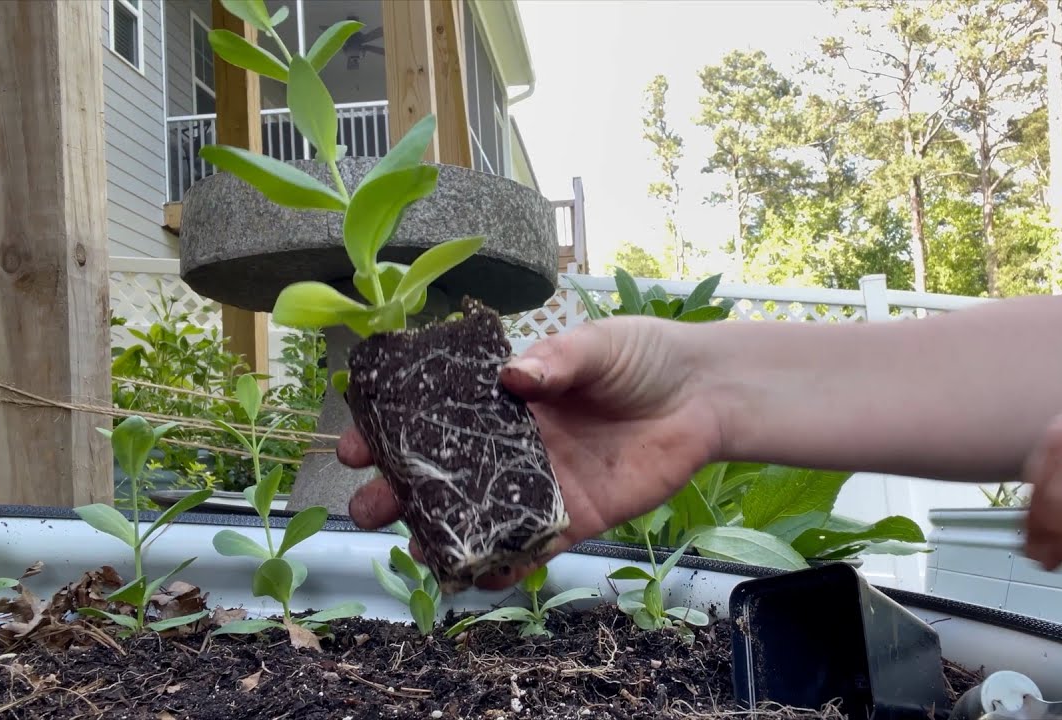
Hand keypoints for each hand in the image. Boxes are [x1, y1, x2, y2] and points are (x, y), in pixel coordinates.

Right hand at [337, 317, 725, 589]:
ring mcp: (540, 484)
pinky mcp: (575, 517)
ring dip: (443, 536)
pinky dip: (504, 566)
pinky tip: (477, 576)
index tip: (356, 445)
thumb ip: (554, 361)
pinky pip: (532, 548)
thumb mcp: (595, 345)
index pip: (435, 416)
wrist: (704, 394)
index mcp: (505, 399)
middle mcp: (513, 445)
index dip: (391, 430)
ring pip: (478, 518)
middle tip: (371, 505)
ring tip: (417, 546)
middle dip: (400, 492)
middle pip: (444, 474)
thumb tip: (510, 377)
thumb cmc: (643, 356)